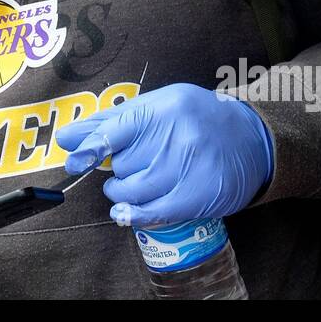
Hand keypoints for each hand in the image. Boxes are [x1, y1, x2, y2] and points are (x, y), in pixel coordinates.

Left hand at [54, 83, 273, 227]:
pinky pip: (154, 212)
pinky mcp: (198, 195)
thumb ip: (112, 122)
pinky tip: (125, 212)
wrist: (252, 138)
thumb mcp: (158, 106)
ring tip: (129, 185)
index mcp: (163, 108)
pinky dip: (134, 215)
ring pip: (133, 189)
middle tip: (134, 162)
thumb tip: (68, 138)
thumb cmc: (195, 119)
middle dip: (120, 167)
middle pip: (122, 164)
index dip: (91, 148)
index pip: (118, 130)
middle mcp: (176, 136)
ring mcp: (189, 167)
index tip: (74, 160)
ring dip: (122, 192)